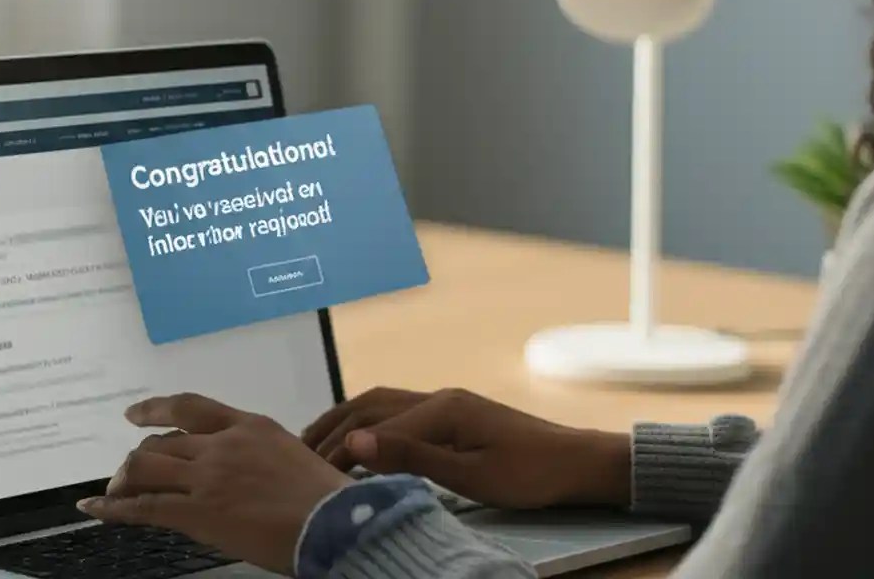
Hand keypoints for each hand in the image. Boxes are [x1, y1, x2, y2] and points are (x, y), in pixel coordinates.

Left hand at [77, 393, 352, 575]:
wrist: (333, 523)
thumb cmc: (324, 497)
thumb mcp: (292, 455)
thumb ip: (259, 453)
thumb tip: (240, 467)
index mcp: (249, 426)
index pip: (191, 408)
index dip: (157, 409)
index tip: (135, 414)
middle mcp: (222, 444)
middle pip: (162, 442)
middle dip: (139, 457)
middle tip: (128, 473)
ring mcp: (207, 477)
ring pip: (147, 467)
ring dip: (125, 479)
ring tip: (114, 490)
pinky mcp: (197, 512)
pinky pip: (144, 506)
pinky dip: (113, 506)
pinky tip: (94, 507)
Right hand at [303, 387, 630, 509]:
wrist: (576, 463)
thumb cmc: (530, 474)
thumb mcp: (470, 474)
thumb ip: (411, 457)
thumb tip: (356, 444)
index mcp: (441, 408)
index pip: (372, 428)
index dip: (338, 451)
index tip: (309, 474)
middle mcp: (438, 397)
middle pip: (368, 405)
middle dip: (330, 427)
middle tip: (296, 453)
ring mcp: (446, 403)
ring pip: (381, 404)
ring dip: (346, 420)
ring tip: (314, 441)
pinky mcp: (454, 414)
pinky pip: (398, 412)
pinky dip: (369, 424)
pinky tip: (360, 441)